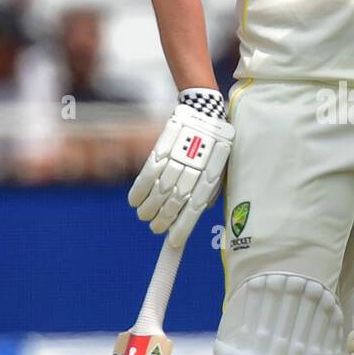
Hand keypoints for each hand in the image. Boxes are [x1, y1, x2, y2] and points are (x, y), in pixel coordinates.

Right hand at [128, 89, 233, 247]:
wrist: (204, 111)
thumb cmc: (213, 144)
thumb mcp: (219, 167)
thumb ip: (211, 189)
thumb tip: (201, 211)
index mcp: (210, 176)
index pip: (195, 208)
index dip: (183, 227)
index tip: (174, 242)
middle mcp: (193, 169)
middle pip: (174, 202)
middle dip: (163, 220)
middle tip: (155, 228)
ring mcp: (176, 159)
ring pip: (158, 191)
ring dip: (148, 208)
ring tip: (144, 217)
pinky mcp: (162, 148)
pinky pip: (147, 174)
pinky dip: (138, 191)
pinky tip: (134, 201)